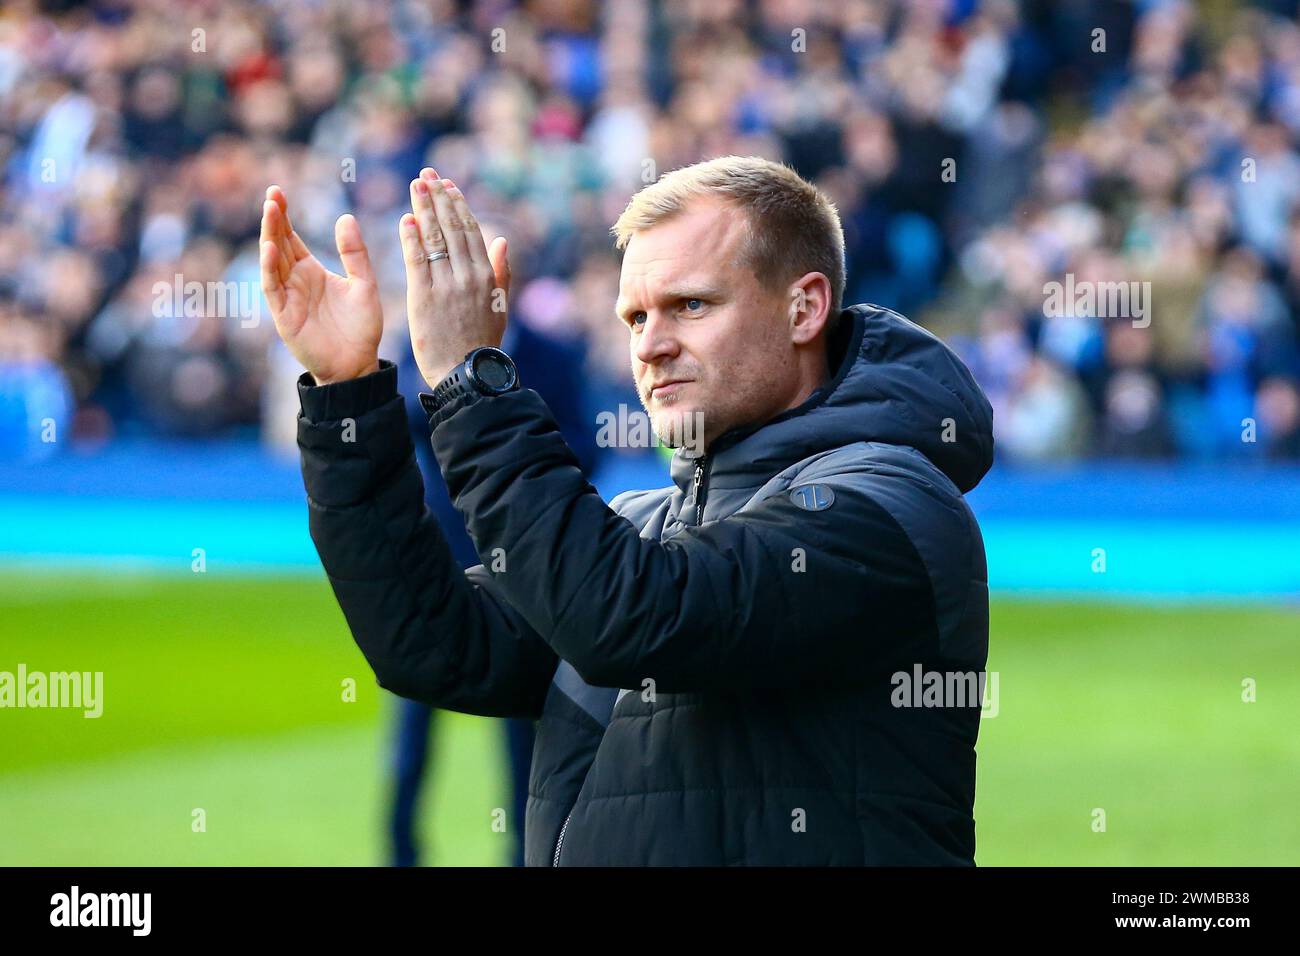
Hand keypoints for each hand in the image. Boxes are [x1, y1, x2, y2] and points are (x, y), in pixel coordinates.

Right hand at [259, 185, 382, 385]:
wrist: (357, 365)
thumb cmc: (361, 328)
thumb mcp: (365, 285)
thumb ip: (355, 254)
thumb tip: (345, 217)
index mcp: (311, 271)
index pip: (292, 238)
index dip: (284, 216)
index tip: (278, 191)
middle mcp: (295, 281)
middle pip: (279, 244)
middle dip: (274, 219)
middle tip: (272, 193)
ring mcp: (287, 297)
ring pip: (272, 261)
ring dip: (269, 237)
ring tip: (270, 211)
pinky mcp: (283, 315)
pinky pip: (273, 288)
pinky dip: (269, 269)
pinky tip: (271, 249)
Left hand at [399, 167, 510, 388]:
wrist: (466, 374)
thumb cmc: (482, 343)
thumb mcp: (499, 307)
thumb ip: (501, 272)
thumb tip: (502, 240)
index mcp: (486, 275)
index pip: (471, 231)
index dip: (458, 205)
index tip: (448, 185)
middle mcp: (468, 275)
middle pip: (451, 227)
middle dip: (439, 198)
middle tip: (427, 174)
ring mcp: (446, 285)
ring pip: (434, 238)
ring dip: (423, 208)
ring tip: (416, 185)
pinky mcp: (424, 297)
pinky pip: (417, 260)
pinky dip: (411, 238)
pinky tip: (405, 219)